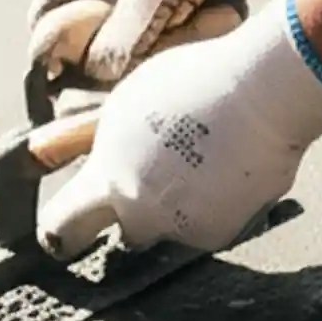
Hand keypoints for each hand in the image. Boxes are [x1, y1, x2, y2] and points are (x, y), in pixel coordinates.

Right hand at [27, 0, 268, 80]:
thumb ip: (125, 30)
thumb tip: (98, 73)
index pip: (42, 16)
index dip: (50, 52)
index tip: (68, 84)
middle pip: (71, 20)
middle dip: (88, 51)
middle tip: (106, 83)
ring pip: (100, 17)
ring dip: (117, 40)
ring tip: (135, 62)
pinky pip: (126, 8)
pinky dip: (137, 27)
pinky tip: (155, 39)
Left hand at [36, 0, 321, 258]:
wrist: (261, 94)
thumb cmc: (194, 83)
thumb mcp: (127, 105)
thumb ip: (105, 143)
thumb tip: (88, 156)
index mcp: (108, 179)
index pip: (62, 226)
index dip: (60, 232)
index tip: (62, 236)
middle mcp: (142, 214)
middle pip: (126, 237)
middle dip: (136, 218)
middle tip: (156, 188)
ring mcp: (185, 230)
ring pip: (174, 231)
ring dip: (181, 212)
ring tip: (205, 167)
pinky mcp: (225, 234)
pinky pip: (213, 227)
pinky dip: (220, 208)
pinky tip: (233, 172)